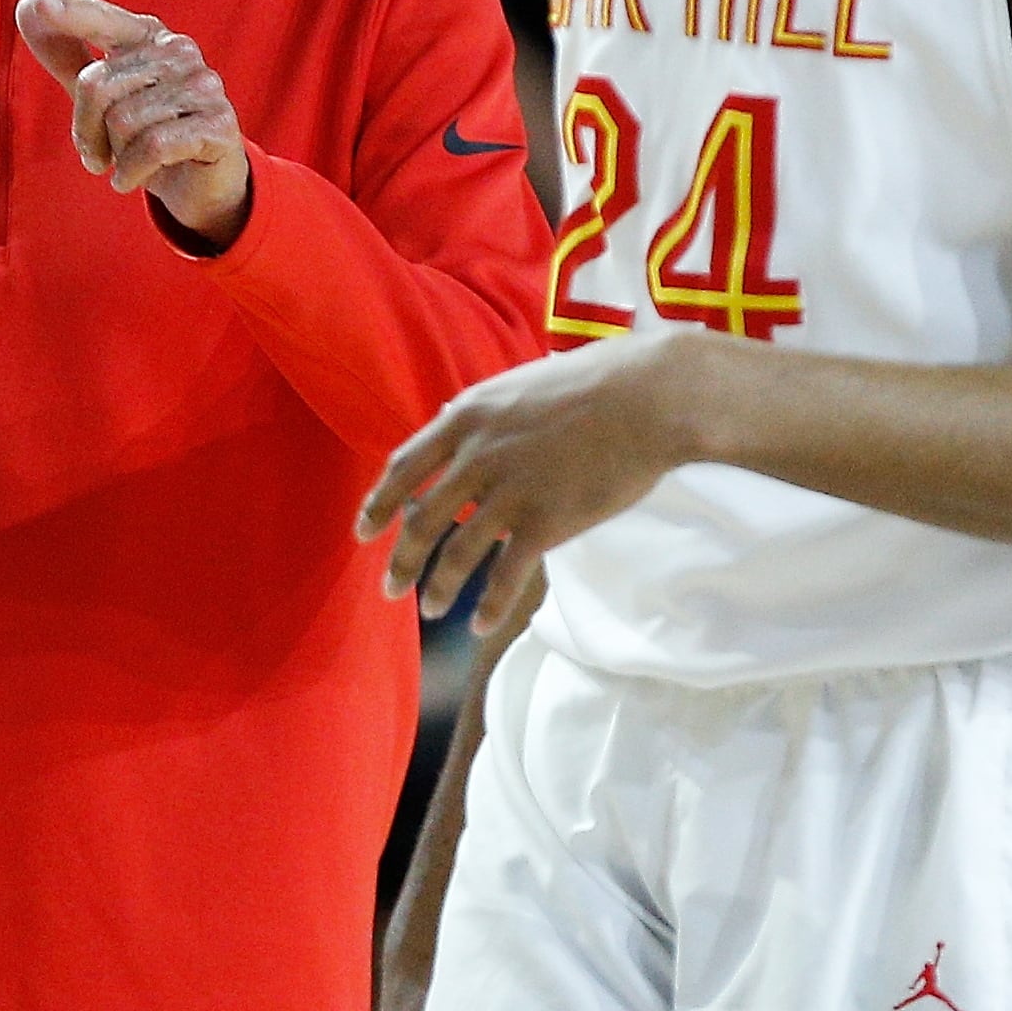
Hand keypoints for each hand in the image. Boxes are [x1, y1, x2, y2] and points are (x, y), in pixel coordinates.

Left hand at [14, 0, 253, 249]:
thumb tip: (26, 8)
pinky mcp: (218, 125)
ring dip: (114, 156)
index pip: (102, 19)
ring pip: (123, 121)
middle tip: (95, 155)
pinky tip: (129, 178)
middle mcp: (179, 51)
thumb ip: (65, 53)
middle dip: (86, 130)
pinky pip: (152, 146)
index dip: (71, 14)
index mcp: (147, 35)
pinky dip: (131, 171)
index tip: (37, 5)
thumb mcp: (100, 94)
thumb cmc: (145, 129)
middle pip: (97, 84)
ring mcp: (203, 85)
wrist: (199, 182)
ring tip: (126, 163)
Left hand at [357, 330, 730, 634]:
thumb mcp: (517, 385)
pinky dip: (488, 606)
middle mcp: (476, 457)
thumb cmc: (592, 384)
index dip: (379, 504)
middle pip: (421, 520)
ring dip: (438, 589)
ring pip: (456, 555)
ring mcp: (509, 492)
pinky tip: (480, 626)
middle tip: (390, 590)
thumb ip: (479, 411)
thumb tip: (448, 415)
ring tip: (431, 611)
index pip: (403, 468)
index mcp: (466, 418)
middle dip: (401, 561)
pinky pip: (505, 576)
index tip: (364, 531)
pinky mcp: (545, 523)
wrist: (648, 397)